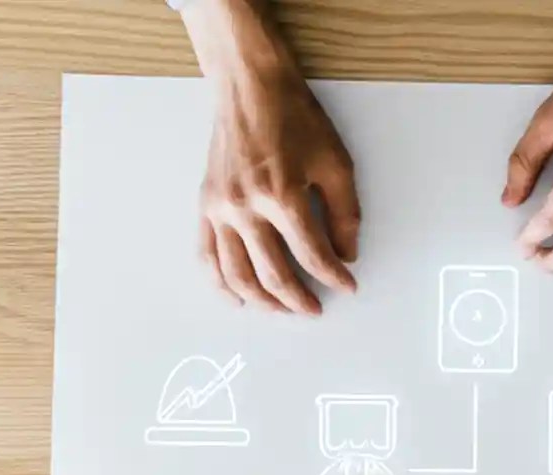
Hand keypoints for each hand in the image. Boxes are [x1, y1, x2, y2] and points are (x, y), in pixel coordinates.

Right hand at [184, 0, 358, 314]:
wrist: (250, 86)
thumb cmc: (294, 118)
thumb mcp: (335, 162)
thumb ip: (344, 213)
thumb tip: (346, 254)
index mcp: (283, 195)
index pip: (313, 254)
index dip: (333, 277)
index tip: (346, 285)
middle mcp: (246, 207)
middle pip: (274, 273)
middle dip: (298, 298)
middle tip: (315, 308)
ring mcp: (221, 208)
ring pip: (238, 274)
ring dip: (262, 300)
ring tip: (283, 308)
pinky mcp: (206, 205)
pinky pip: (207, 256)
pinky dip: (221, 284)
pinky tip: (238, 299)